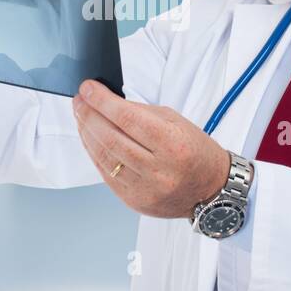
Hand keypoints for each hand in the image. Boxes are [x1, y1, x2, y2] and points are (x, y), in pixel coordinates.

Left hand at [73, 80, 230, 219]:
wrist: (211, 189)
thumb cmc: (195, 151)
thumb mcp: (176, 122)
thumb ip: (141, 112)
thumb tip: (107, 102)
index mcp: (173, 144)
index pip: (128, 118)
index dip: (102, 101)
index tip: (87, 89)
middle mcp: (159, 169)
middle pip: (112, 137)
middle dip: (89, 115)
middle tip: (79, 101)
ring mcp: (146, 188)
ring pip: (105, 157)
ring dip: (87, 134)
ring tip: (81, 117)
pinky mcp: (135, 201)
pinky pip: (106, 174)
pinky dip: (94, 154)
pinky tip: (90, 139)